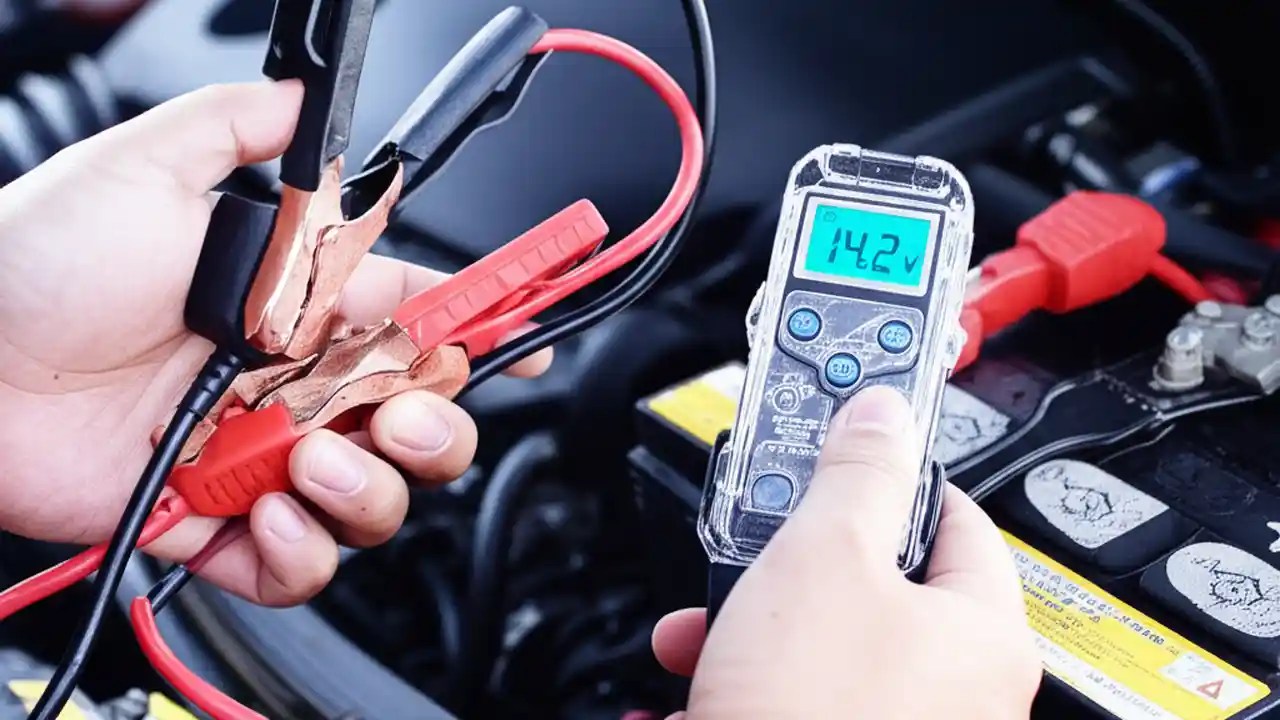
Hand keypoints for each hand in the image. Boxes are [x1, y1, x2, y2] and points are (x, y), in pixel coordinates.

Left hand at [0, 81, 549, 604]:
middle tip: (396, 416)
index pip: (421, 316)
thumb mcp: (144, 167)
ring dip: (365, 490)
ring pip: (375, 499)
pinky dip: (297, 552)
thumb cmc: (33, 262)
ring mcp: (256, 456)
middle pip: (422, 424)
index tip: (534, 337)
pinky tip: (261, 511)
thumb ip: (238, 126)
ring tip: (302, 459)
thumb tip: (305, 98)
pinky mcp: (211, 522)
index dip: (490, 326)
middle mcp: (290, 384)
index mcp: (298, 305)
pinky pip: (295, 563)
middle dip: (435, 430)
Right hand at [651, 386, 1041, 718]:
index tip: (835, 451)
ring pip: (821, 645)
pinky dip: (747, 686)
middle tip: (743, 554)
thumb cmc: (815, 716)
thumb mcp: (824, 559)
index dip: (883, 473)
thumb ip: (856, 472)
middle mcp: (957, 690)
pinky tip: (702, 697)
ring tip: (698, 636)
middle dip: (784, 566)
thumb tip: (884, 411)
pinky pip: (799, 700)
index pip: (950, 513)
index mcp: (981, 633)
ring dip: (749, 630)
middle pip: (870, 583)